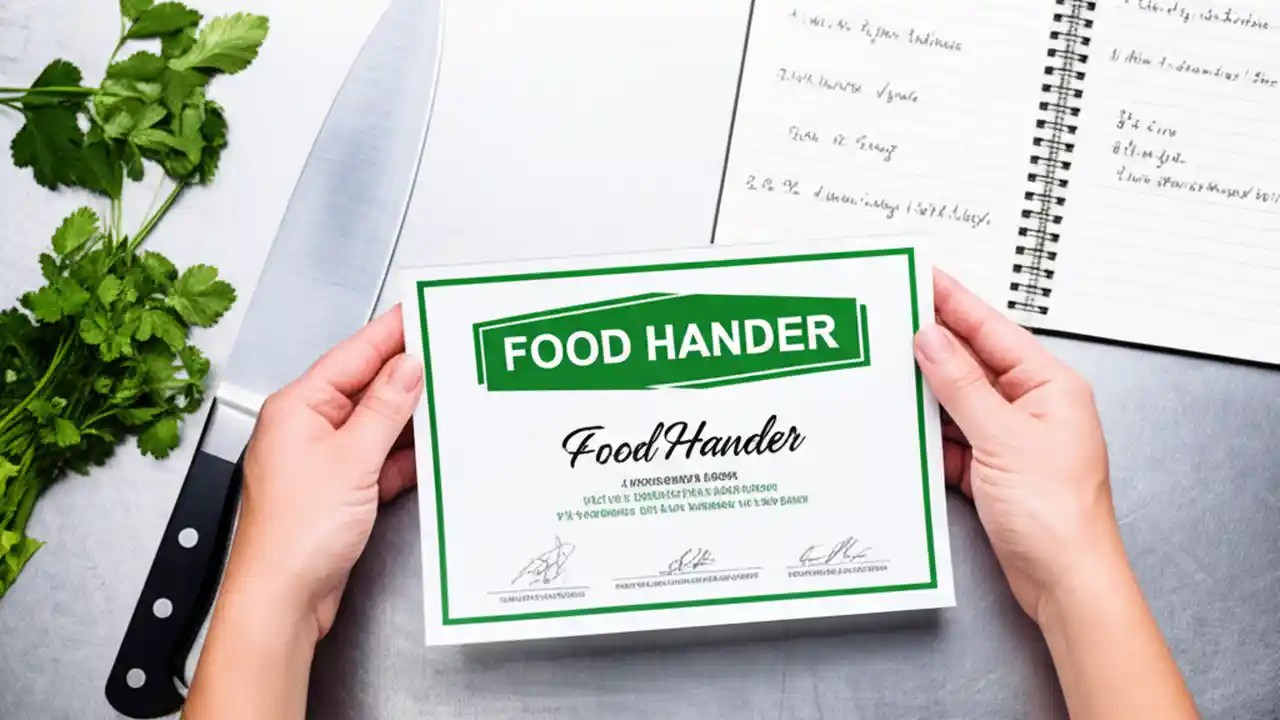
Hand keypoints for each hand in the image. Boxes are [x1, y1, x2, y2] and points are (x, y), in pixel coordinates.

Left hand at [228, 305, 421, 639]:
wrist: (283, 598)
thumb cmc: (294, 535)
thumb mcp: (352, 458)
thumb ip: (385, 408)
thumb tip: (408, 367)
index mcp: (296, 408)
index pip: (353, 355)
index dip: (391, 333)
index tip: (420, 313)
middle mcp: (305, 429)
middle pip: (365, 388)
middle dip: (406, 376)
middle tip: (446, 354)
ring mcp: (322, 461)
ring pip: (375, 425)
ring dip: (407, 418)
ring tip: (446, 400)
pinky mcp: (339, 491)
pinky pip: (378, 459)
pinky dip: (403, 456)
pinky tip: (428, 451)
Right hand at [914, 270, 1118, 623]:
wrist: (1066, 582)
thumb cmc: (1059, 516)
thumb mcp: (1002, 438)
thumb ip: (961, 386)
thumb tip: (931, 339)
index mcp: (1050, 386)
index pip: (991, 330)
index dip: (953, 302)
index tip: (921, 277)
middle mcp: (1032, 407)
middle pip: (971, 364)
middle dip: (931, 345)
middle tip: (889, 319)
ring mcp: (1010, 440)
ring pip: (957, 403)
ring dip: (925, 392)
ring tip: (885, 369)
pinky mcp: (992, 470)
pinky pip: (950, 439)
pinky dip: (927, 434)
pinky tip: (903, 425)